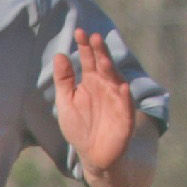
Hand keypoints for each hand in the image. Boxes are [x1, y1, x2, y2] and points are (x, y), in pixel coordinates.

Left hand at [53, 28, 135, 175]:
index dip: (85, 47)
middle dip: (100, 53)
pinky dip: (124, 97)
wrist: (94, 155)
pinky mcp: (124, 118)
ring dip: (112, 70)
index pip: (90, 60)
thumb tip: (60, 55)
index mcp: (92, 81)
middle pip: (104, 66)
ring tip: (104, 58)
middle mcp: (106, 87)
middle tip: (93, 37)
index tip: (79, 32)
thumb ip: (64, 80)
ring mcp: (117, 101)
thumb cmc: (80, 126)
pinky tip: (121, 87)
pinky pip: (126, 106)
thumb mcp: (67, 101)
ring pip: (115, 82)